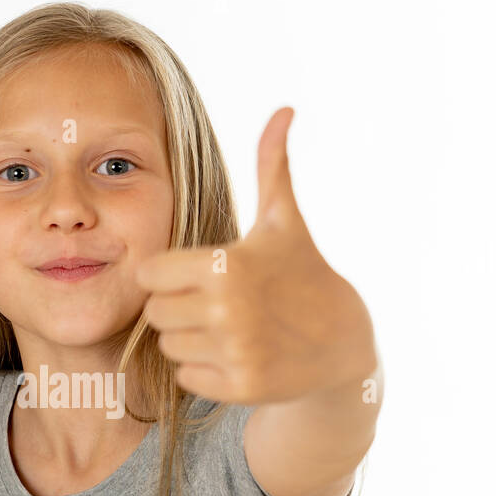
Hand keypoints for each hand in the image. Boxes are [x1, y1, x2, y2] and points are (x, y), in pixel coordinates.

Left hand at [136, 107, 372, 404]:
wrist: (344, 341)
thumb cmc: (302, 272)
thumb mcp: (284, 220)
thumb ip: (272, 165)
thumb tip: (284, 109)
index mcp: (227, 265)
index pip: (151, 274)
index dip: (169, 274)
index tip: (195, 275)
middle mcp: (228, 310)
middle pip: (155, 312)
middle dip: (177, 307)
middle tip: (210, 303)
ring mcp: (236, 351)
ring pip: (169, 345)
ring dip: (188, 338)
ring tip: (223, 327)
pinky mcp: (241, 386)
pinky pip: (187, 375)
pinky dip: (204, 369)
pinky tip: (233, 353)